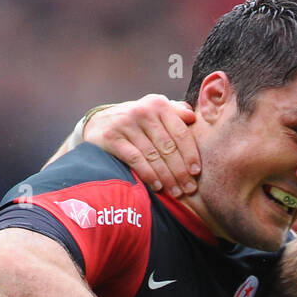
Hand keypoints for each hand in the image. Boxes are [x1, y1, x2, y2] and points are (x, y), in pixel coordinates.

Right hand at [85, 95, 200, 196]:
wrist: (99, 123)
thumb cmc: (136, 122)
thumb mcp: (155, 112)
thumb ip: (175, 113)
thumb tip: (193, 116)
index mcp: (158, 104)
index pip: (180, 132)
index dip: (190, 154)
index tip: (196, 173)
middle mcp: (143, 111)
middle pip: (168, 147)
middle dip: (180, 171)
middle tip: (189, 189)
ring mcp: (126, 124)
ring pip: (153, 156)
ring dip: (166, 177)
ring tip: (175, 192)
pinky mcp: (112, 137)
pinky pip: (135, 160)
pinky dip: (148, 175)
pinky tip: (157, 187)